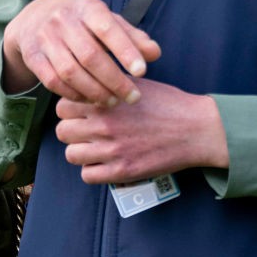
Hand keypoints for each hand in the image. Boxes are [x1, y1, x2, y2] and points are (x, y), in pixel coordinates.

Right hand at [2, 0, 160, 104]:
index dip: (125, 50)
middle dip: (114, 80)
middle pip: (90, 55)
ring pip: (70, 72)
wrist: (35, 17)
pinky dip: (74, 94)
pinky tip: (90, 100)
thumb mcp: (106, 20)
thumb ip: (131, 36)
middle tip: (133, 97)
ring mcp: (45, 39)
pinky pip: (53, 82)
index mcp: (87, 8)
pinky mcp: (34, 57)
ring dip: (94, 91)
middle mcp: (64, 21)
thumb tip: (154, 53)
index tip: (142, 71)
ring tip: (113, 102)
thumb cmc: (81, 21)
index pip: (107, 28)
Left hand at [55, 77, 228, 183]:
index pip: (63, 105)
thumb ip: (110, 83)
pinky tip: (105, 161)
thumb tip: (88, 82)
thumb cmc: (168, 103)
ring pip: (71, 154)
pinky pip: (87, 175)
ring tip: (95, 147)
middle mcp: (105, 124)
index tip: (80, 111)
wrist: (194, 128)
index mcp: (107, 99)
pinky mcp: (121, 171)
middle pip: (63, 131)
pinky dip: (93, 170)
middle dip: (71, 129)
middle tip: (85, 130)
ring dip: (80, 150)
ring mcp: (112, 149)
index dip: (70, 108)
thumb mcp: (137, 83)